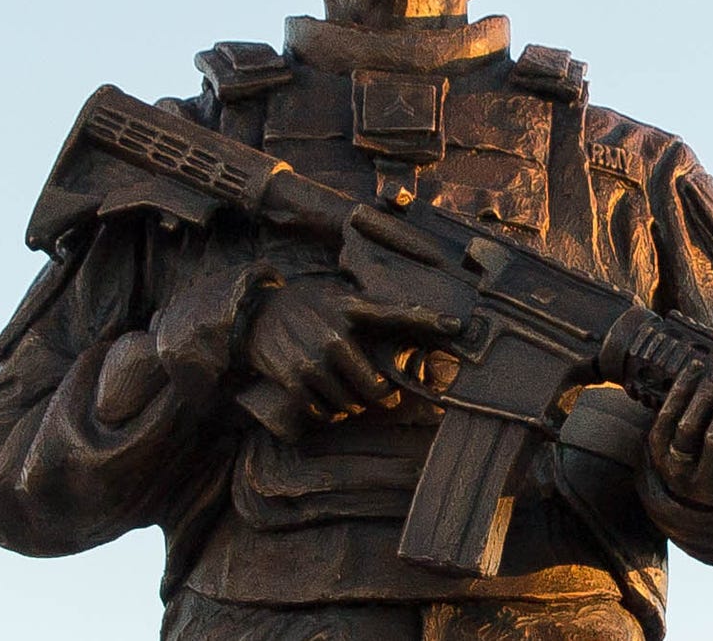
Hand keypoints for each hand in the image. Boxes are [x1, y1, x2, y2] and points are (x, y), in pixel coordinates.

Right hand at [239, 277, 461, 428]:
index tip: (458, 324)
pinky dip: (328, 414)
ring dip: (350, 407)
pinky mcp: (294, 381)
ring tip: (343, 393)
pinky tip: (327, 401)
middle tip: (374, 395)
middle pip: (375, 387)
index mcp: (349, 310)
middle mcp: (335, 336)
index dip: (429, 319)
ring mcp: (314, 361)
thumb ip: (370, 310)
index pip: (397, 312)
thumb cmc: (304, 307)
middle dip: (377, 397)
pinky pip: (324, 413)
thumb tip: (412, 323)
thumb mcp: (337, 298)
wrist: (254, 315)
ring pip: (349, 405)